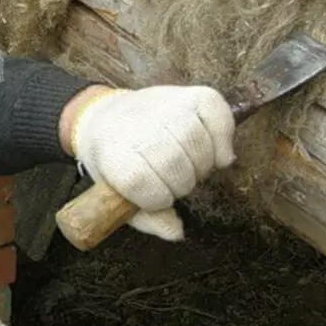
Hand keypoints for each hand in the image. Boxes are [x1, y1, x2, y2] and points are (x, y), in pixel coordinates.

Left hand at [63, 85, 235, 240]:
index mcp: (117, 156)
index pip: (155, 192)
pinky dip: (223, 136)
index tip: (150, 193)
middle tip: (170, 177)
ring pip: (201, 149)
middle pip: (180, 171)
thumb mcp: (116, 194)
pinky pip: (218, 113)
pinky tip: (217, 152)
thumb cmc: (114, 160)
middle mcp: (141, 128)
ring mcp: (164, 107)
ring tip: (186, 162)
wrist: (102, 118)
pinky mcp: (186, 93)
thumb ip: (146, 218)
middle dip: (180, 183)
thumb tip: (177, 232)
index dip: (158, 200)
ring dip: (201, 165)